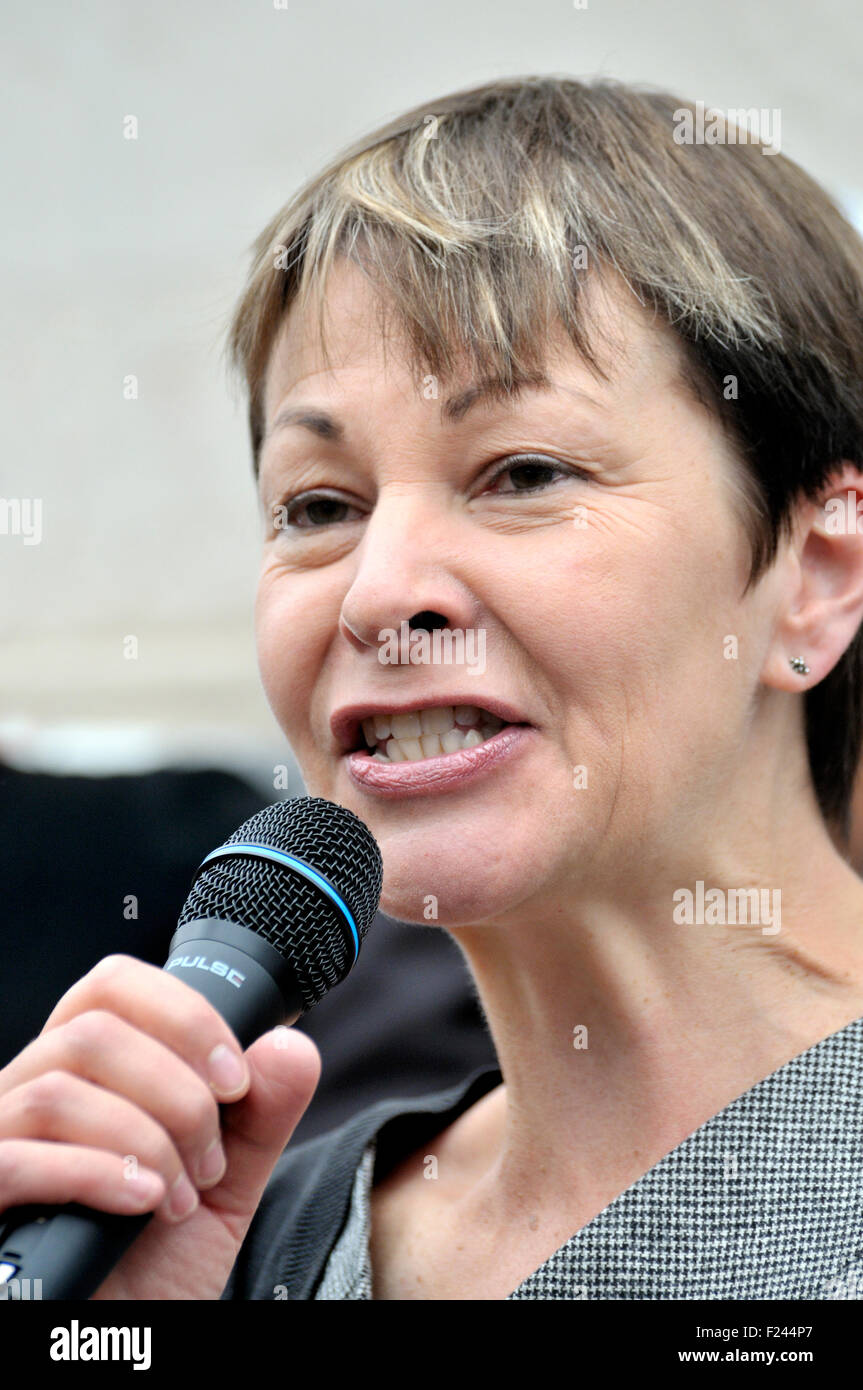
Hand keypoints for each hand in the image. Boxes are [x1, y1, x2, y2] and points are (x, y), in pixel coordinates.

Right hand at [0, 954, 320, 1298]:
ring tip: (180, 1199)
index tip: (235, 1079)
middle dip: (177, 1093)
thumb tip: (290, 1045)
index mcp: (85, 1070)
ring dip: (145, 1141)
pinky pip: (16, 1159)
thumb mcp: (225, 1186)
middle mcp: (28, 1092)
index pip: (111, 985)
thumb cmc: (155, 1264)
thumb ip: (260, 1116)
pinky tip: (143, 1204)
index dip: (183, 1015)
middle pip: (92, 1031)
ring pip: (58, 1090)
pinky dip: (97, 1174)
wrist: (118, 1343)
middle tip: (212, 1160)